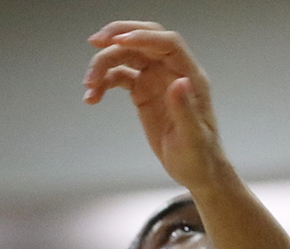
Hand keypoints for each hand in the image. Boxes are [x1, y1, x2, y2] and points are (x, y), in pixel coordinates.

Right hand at [84, 22, 226, 191]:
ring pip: (127, 57)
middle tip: (95, 41)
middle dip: (118, 36)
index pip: (168, 44)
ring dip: (103, 65)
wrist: (197, 172)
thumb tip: (179, 82)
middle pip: (145, 40)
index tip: (118, 41)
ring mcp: (156, 80)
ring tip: (89, 86)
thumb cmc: (201, 157)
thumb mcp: (194, 138)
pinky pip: (119, 76)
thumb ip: (185, 110)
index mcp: (191, 77)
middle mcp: (173, 72)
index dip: (143, 37)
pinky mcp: (143, 91)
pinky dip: (103, 82)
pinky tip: (92, 97)